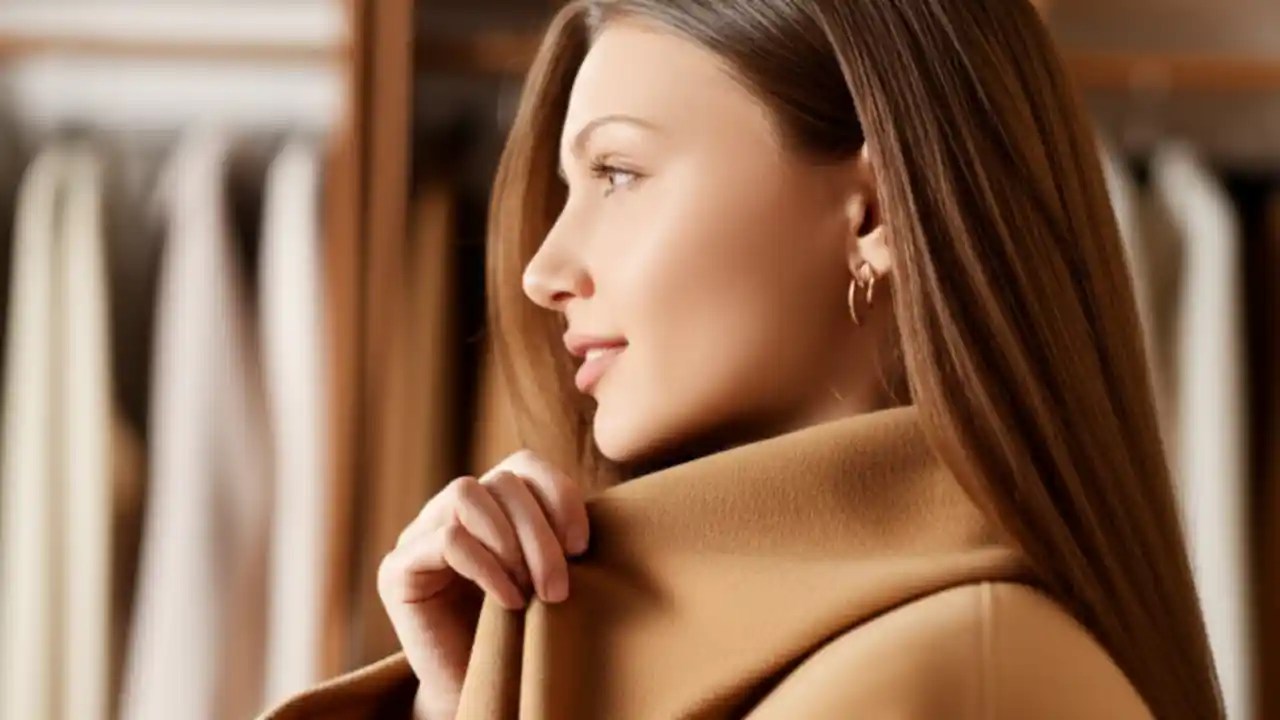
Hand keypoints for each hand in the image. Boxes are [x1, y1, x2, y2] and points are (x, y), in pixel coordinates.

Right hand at [377, 450, 590, 718]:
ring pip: (467, 495)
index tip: (582, 546)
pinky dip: (486, 567)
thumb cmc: (522, 634)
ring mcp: (418, 535)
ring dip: (510, 543)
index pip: (523, 464)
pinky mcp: (397, 569)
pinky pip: (446, 539)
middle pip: (500, 481)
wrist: (480, 693)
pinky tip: (507, 602)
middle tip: (560, 587)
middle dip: (540, 533)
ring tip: (531, 592)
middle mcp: (449, 510)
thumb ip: (558, 536)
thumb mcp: (548, 575)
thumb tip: (595, 512)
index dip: (558, 494)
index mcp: (490, 504)